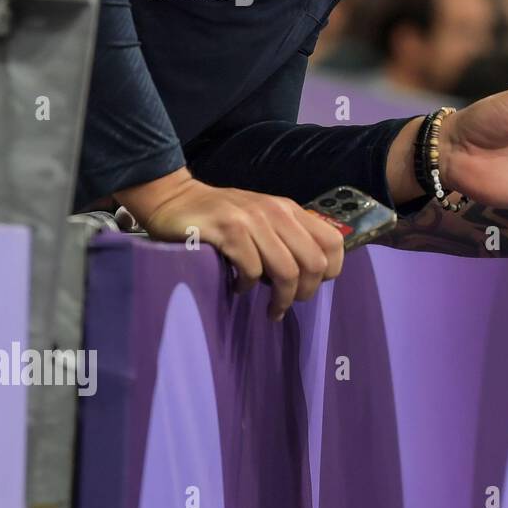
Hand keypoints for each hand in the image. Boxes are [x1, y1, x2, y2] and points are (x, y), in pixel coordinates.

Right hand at [116, 170, 344, 320]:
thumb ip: (286, 238)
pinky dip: (247, 286)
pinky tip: (237, 288)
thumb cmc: (221, 218)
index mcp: (290, 210)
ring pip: (286, 270)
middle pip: (314, 263)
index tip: (311, 286)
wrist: (174, 199)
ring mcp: (253, 220)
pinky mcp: (228, 230)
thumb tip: (312, 275)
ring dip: (280, 298)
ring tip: (269, 307)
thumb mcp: (262, 220)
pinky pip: (252, 269)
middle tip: (286, 304)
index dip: (330, 270)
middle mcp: (277, 212)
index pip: (333, 241)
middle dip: (305, 292)